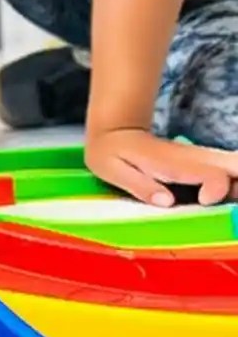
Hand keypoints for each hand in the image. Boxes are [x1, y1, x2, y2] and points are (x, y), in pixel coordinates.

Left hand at [85, 128, 237, 206]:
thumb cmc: (112, 153)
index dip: (216, 189)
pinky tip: (227, 200)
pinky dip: (234, 183)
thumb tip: (166, 202)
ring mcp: (202, 159)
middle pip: (237, 166)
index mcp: (175, 163)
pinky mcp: (204, 163)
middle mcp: (195, 159)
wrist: (116, 131)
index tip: (204, 201)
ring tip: (229, 205)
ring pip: (237, 166)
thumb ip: (140, 186)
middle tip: (231, 205)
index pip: (213, 174)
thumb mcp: (114, 170)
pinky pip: (231, 171)